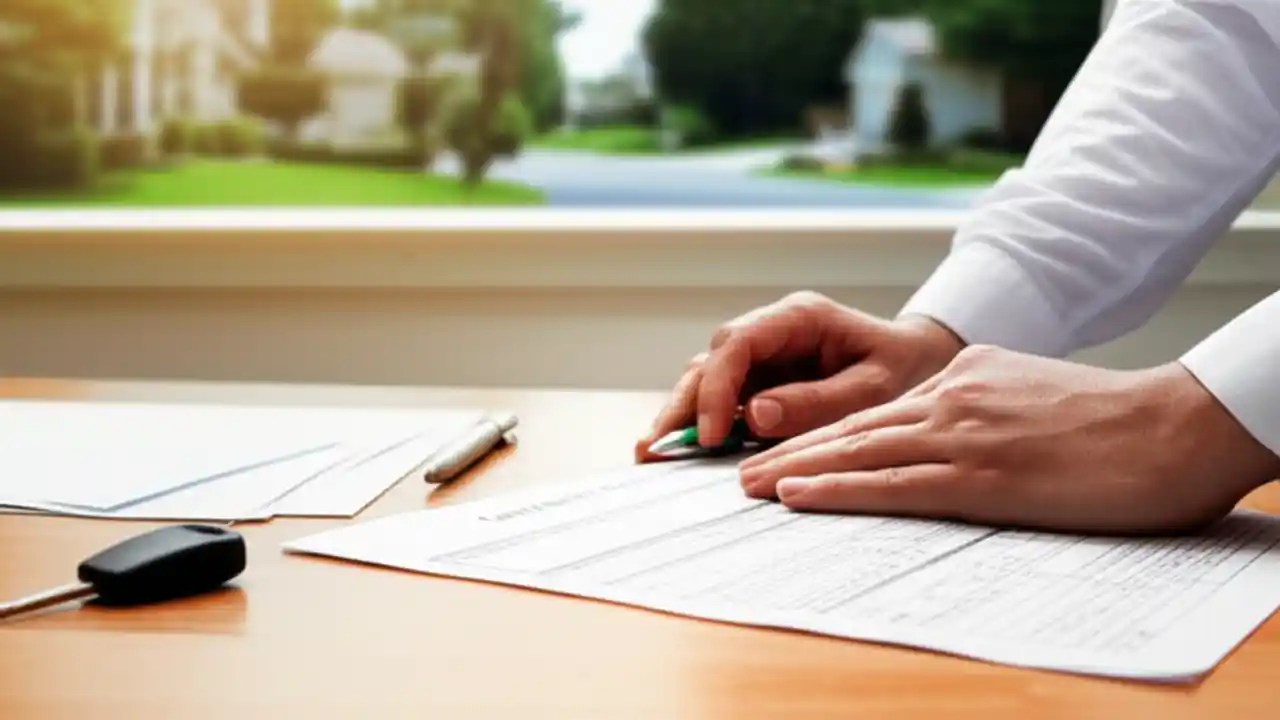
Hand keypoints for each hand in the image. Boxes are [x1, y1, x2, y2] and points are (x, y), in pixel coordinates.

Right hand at [635, 292, 964, 461]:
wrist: (921, 361)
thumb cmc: (906, 369)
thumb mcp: (876, 388)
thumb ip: (819, 401)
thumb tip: (755, 414)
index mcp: (799, 317)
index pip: (737, 344)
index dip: (717, 389)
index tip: (712, 435)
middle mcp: (772, 330)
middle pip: (711, 360)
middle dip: (681, 404)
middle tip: (655, 448)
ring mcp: (764, 354)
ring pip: (707, 377)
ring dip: (681, 414)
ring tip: (653, 452)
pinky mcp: (762, 378)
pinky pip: (722, 396)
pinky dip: (701, 422)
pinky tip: (679, 449)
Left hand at [739, 346, 1279, 533]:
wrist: (1166, 426)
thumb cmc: (1106, 419)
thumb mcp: (1027, 389)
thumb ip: (979, 399)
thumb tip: (948, 421)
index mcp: (962, 379)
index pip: (875, 411)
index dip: (822, 433)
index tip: (782, 451)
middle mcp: (949, 400)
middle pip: (851, 428)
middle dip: (790, 450)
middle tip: (740, 470)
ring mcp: (961, 435)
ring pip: (859, 452)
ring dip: (797, 471)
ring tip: (749, 486)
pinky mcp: (980, 474)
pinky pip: (893, 483)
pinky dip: (838, 489)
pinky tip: (800, 495)